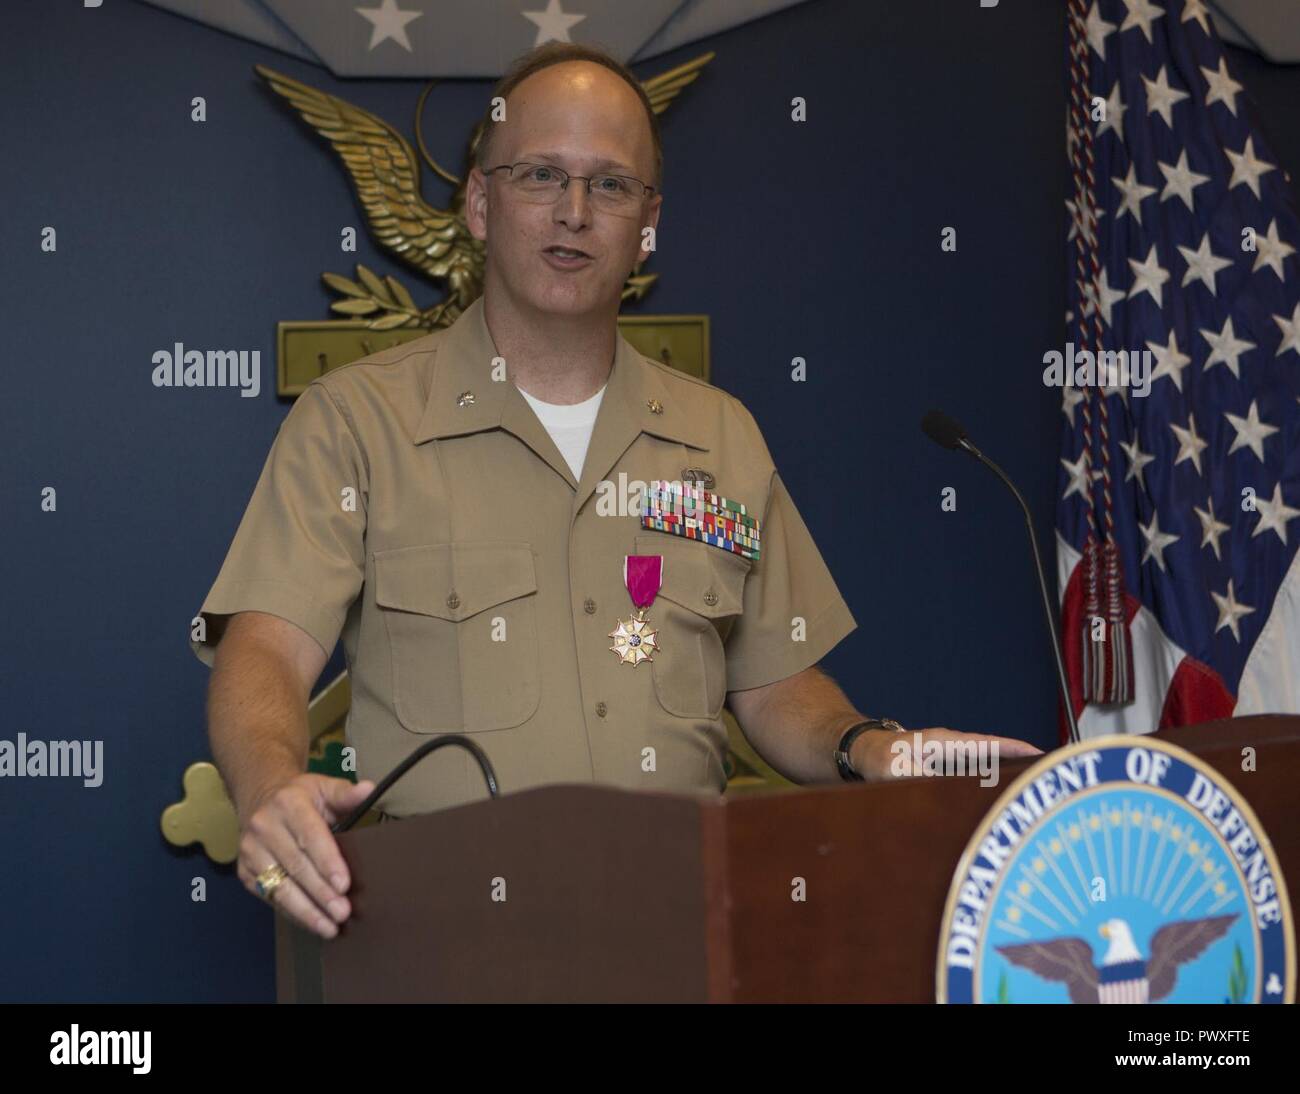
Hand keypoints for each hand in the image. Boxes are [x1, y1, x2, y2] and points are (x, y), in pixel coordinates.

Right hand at [236, 773, 376, 938]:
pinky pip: (270, 897)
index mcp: (288, 803)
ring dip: (306, 911)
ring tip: (329, 927)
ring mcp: (252, 851)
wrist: (260, 798)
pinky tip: (311, 922)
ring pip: (280, 887)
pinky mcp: (245, 871)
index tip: (344, 884)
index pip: (310, 836)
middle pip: (296, 866)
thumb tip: (369, 790)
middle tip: (342, 913)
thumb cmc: (301, 797)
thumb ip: (346, 793)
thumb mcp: (324, 787)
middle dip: (321, 893)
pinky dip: (292, 912)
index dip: (327, 862)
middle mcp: (264, 827)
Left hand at [851, 726, 1042, 781]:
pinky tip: (991, 809)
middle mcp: (951, 751)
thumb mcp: (893, 767)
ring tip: (1027, 797)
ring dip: (1001, 782)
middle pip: (992, 758)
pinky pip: (968, 784)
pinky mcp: (940, 776)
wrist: (858, 755)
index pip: (987, 744)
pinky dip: (981, 794)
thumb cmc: (876, 758)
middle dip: (1018, 767)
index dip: (1014, 749)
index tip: (1042, 753)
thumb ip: (915, 778)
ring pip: (982, 773)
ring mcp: (947, 763)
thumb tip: (939, 790)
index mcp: (945, 743)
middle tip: (1047, 778)